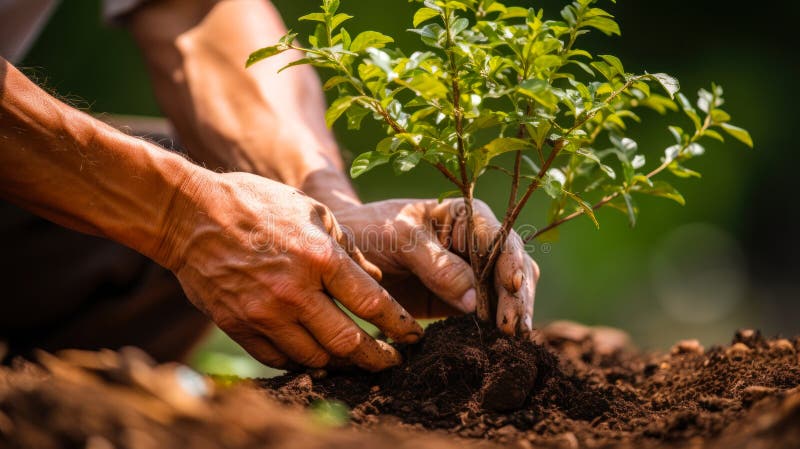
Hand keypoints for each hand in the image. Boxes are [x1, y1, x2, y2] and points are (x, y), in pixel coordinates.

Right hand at [158, 172, 422, 370]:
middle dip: (376, 358)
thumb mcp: (312, 210)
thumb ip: (348, 247)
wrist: (190, 214)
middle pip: (348, 342)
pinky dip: (300, 362)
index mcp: (320, 257)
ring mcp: (264, 313)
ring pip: (315, 358)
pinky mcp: (239, 326)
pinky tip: (313, 356)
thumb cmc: (256, 204)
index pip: (372, 304)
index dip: (399, 326)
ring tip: (354, 359)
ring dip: (340, 363)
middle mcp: (295, 291)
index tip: (412, 337)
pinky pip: (278, 359)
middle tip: (391, 362)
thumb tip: (376, 281)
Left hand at [334, 199, 538, 335]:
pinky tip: (497, 345)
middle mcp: (477, 243)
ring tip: (512, 340)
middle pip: (512, 268)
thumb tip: (474, 299)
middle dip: (517, 296)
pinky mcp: (460, 302)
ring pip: (506, 294)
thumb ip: (436, 265)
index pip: (499, 239)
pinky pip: (486, 315)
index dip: (511, 262)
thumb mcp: (400, 239)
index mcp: (467, 216)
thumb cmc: (371, 231)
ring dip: (511, 315)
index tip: (512, 286)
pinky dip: (493, 329)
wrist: (344, 252)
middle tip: (513, 327)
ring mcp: (471, 274)